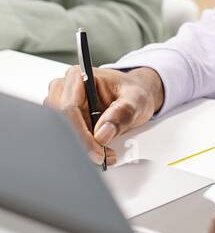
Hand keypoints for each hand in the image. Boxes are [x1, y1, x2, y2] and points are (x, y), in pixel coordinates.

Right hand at [44, 65, 164, 164]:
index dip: (81, 133)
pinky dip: (80, 147)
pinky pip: (65, 137)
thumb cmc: (133, 92)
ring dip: (81, 146)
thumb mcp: (136, 99)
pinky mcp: (64, 119)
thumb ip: (122, 113)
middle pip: (60, 122)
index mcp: (79, 76)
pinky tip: (96, 150)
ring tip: (104, 152)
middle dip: (81, 142)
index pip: (69, 108)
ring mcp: (61, 104)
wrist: (134, 97)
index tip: (96, 151)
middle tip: (102, 155)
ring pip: (60, 132)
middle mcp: (65, 88)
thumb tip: (102, 133)